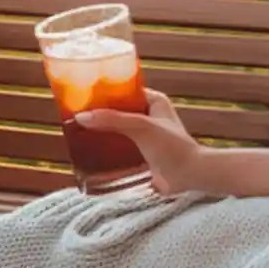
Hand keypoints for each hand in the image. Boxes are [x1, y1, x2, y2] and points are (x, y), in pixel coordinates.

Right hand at [75, 90, 204, 194]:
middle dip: (100, 114)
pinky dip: (107, 148)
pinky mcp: (142, 154)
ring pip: (118, 129)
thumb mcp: (141, 127)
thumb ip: (112, 120)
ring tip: (79, 132)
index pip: (125, 91)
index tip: (85, 95)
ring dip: (102, 132)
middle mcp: (150, 116)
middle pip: (118, 111)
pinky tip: (91, 150)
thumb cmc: (173, 147)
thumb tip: (81, 117)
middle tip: (78, 115)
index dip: (106, 92)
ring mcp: (146, 135)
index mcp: (154, 101)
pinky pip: (120, 147)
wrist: (190, 176)